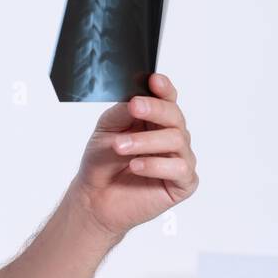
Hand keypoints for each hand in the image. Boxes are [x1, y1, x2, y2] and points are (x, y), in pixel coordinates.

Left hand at [70, 73, 198, 240]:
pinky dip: (155, 164)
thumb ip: (122, 112)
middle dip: (154, 109)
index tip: (154, 80)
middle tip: (134, 108)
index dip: (164, 88)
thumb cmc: (103, 163)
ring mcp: (180, 159)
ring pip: (176, 139)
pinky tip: (135, 165)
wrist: (94, 197)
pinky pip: (179, 168)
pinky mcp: (183, 183)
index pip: (167, 98)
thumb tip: (137, 99)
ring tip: (120, 146)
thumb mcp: (106, 130)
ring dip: (145, 140)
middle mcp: (172, 136)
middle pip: (175, 115)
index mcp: (155, 120)